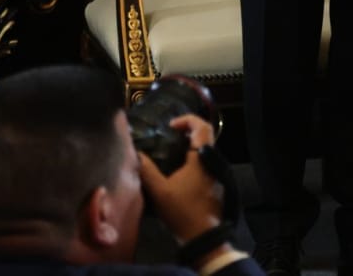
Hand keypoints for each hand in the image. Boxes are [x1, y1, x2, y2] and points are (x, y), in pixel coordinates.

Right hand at [137, 115, 225, 245]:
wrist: (202, 233)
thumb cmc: (182, 210)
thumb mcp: (159, 191)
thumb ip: (147, 170)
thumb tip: (136, 154)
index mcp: (203, 158)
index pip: (202, 127)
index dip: (188, 120)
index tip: (171, 125)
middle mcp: (212, 160)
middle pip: (206, 134)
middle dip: (188, 129)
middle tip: (170, 133)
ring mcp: (215, 170)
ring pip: (206, 147)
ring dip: (191, 142)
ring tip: (170, 146)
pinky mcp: (214, 180)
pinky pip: (205, 158)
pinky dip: (193, 154)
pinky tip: (178, 163)